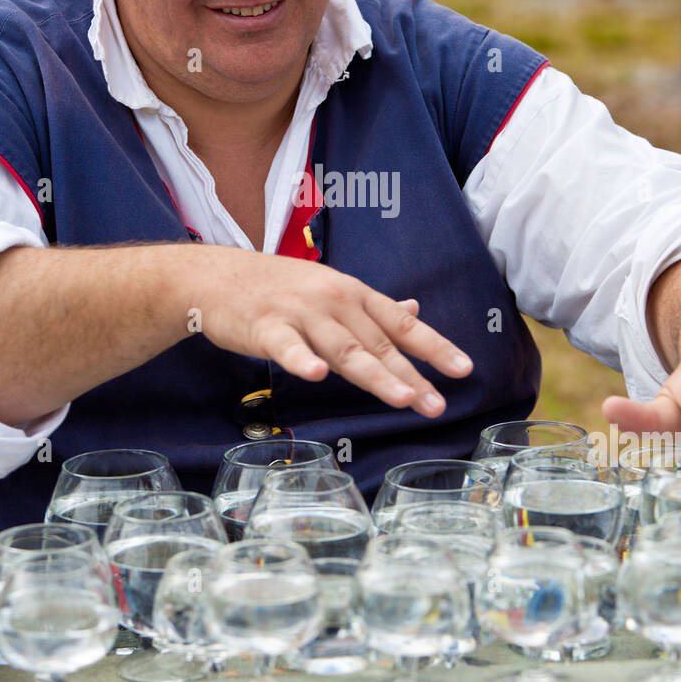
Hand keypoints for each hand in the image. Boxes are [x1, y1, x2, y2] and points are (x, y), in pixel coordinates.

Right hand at [195, 249, 472, 417]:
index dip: (434, 346)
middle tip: (437, 404)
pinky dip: (301, 359)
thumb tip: (414, 311)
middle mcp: (333, 301)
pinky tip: (316, 375)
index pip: (400, 325)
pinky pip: (286, 346)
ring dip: (373, 373)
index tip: (464, 369)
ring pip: (342, 348)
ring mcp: (300, 313)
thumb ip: (372, 308)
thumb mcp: (331, 289)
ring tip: (401, 398)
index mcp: (352, 294)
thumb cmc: (277, 288)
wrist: (216, 276)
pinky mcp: (265, 327)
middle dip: (410, 375)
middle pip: (377, 344)